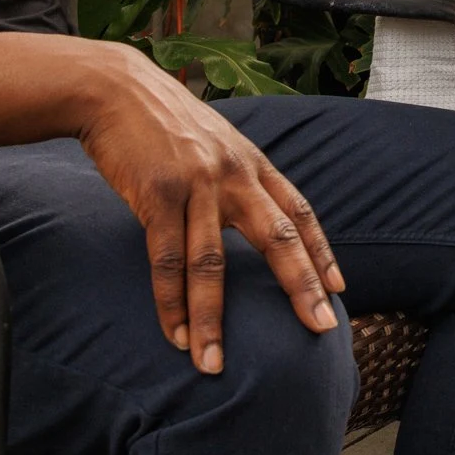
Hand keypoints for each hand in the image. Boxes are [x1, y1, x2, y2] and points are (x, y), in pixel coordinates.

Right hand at [77, 48, 343, 370]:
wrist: (116, 90)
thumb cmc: (164, 121)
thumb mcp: (215, 141)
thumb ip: (236, 176)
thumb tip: (252, 212)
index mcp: (251, 162)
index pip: (298, 210)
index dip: (321, 250)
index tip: (338, 287)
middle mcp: (233, 173)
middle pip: (277, 236)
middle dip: (302, 285)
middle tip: (321, 327)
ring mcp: (196, 185)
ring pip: (211, 263)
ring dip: (213, 319)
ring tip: (213, 364)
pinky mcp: (157, 196)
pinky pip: (166, 260)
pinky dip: (170, 303)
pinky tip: (176, 334)